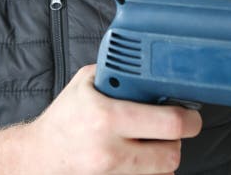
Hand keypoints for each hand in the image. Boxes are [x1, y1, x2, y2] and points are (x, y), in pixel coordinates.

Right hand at [0, 64, 201, 174]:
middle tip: (177, 127)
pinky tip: (142, 155)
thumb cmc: (65, 117)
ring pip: (165, 171)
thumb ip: (119, 72)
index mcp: (107, 117)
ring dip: (165, 155)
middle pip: (173, 153)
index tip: (190, 113)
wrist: (39, 155)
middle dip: (179, 138)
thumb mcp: (86, 83)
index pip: (169, 123)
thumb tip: (151, 65)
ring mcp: (111, 173)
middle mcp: (110, 150)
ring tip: (154, 140)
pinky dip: (152, 170)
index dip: (188, 118)